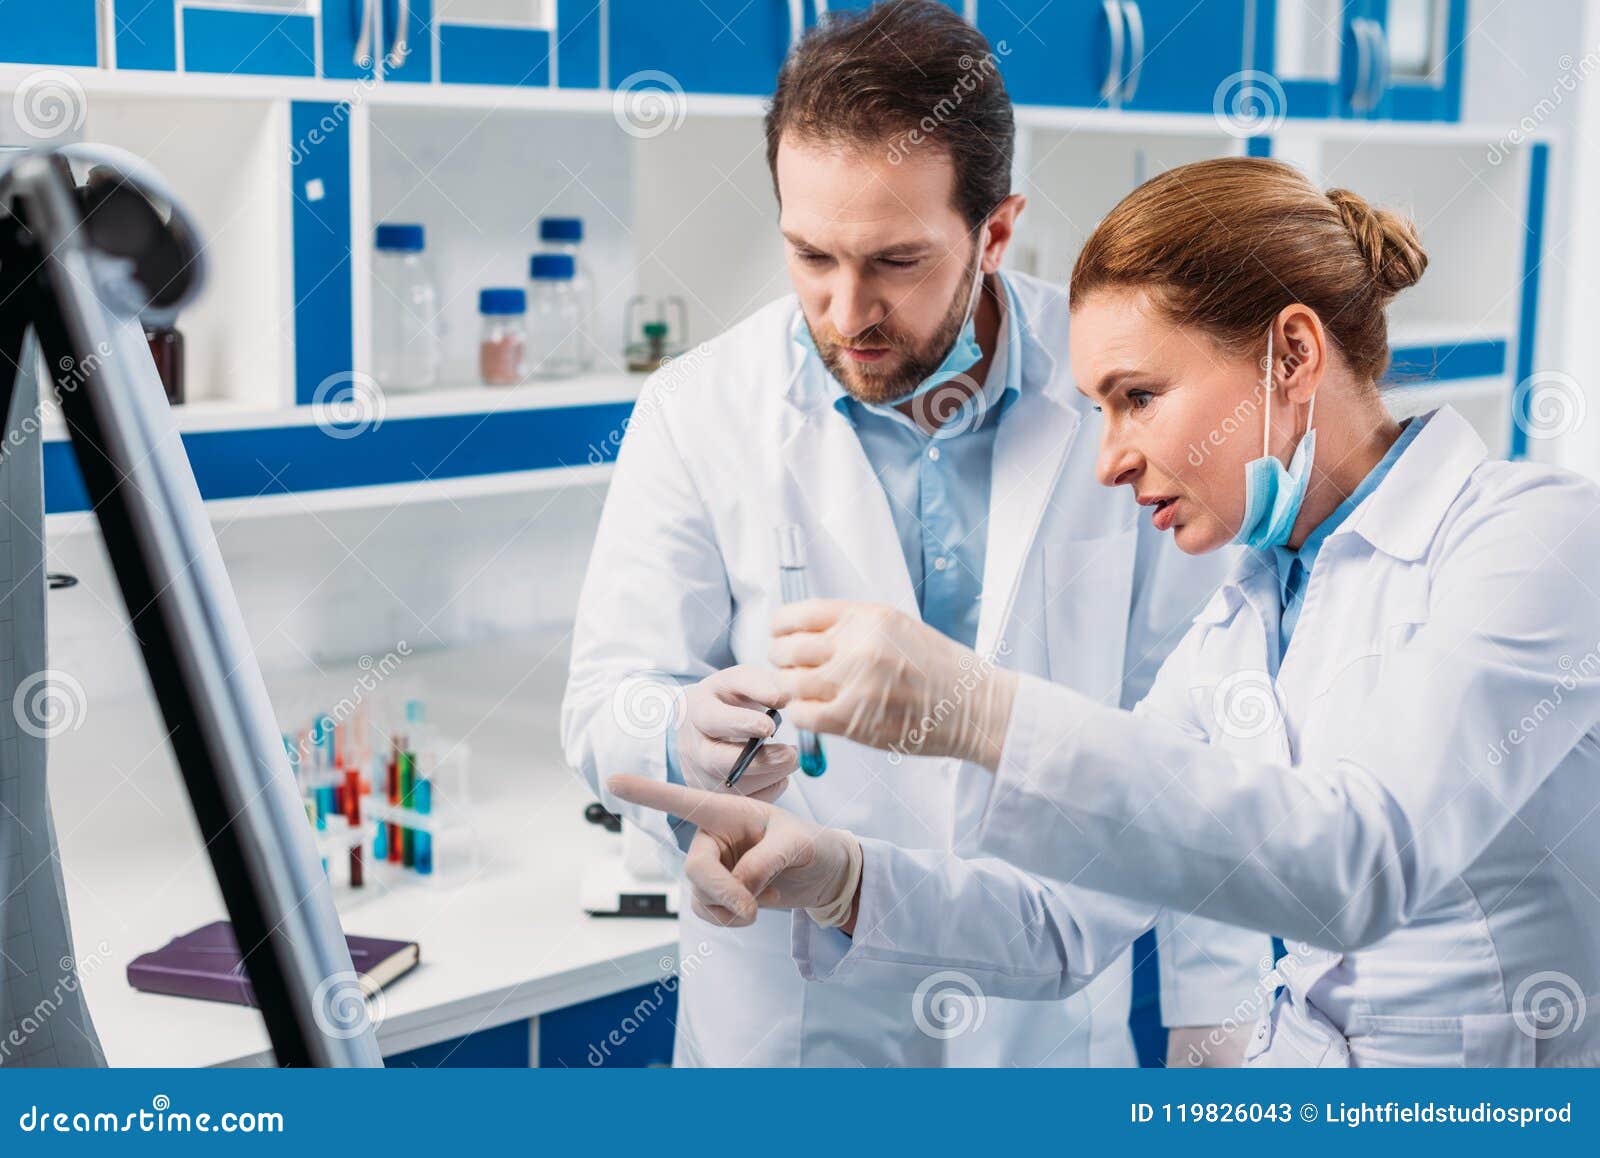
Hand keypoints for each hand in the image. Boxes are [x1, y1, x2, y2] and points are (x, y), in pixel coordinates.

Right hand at [606, 775, 861, 929]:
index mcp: (730, 811)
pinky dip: (730, 918)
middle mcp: (714, 836)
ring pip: (701, 895)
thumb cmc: (811, 845)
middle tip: (751, 909)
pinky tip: (756, 906)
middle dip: (721, 892)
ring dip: (731, 908)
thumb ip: (766, 861)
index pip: (684, 801)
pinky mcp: (717, 892)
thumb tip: (739, 886)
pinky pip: (708, 912)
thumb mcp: (798, 845)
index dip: (648, 793)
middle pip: (696, 867)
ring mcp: (714, 865)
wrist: (822, 875)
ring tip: (764, 898)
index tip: (613, 781)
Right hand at [677, 666, 795, 801]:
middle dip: (760, 761)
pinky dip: (770, 787)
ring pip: (737, 787)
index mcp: (697, 712)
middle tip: (791, 754)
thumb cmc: (725, 700)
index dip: (742, 723)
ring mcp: (700, 776)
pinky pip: (747, 801)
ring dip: (772, 774)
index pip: (713, 720)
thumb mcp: (738, 681)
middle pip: (719, 763)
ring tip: (789, 756)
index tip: (770, 725)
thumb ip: (759, 685)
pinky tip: (777, 770)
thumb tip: (782, 698)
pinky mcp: (714, 797)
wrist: (703, 723)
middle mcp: (692, 748)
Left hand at [768, 600, 1018, 768]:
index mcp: (867, 616)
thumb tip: (804, 634)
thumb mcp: (896, 626)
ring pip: (791, 683)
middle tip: (788, 669)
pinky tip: (813, 712)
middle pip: (787, 650)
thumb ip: (852, 627)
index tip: (779, 636)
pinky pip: (803, 713)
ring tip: (802, 692)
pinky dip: (800, 713)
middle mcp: (858, 644)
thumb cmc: (937, 668)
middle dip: (780, 661)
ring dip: (790, 689)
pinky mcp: (854, 718)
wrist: (973, 704)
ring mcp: (855, 682)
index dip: (780, 627)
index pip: (798, 614)